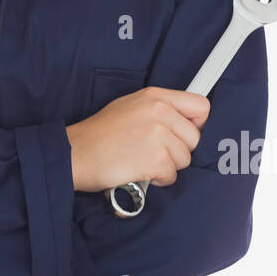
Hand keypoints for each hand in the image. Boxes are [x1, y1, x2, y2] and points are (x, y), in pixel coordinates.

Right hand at [65, 86, 209, 192]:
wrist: (75, 153)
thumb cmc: (99, 133)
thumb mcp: (130, 106)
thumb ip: (159, 109)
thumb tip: (185, 122)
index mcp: (155, 96)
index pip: (201, 106)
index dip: (197, 124)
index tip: (184, 134)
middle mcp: (160, 111)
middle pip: (195, 138)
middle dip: (179, 150)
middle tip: (155, 152)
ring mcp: (158, 135)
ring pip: (185, 159)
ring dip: (167, 166)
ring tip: (143, 160)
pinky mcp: (155, 159)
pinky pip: (172, 176)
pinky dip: (158, 179)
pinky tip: (139, 170)